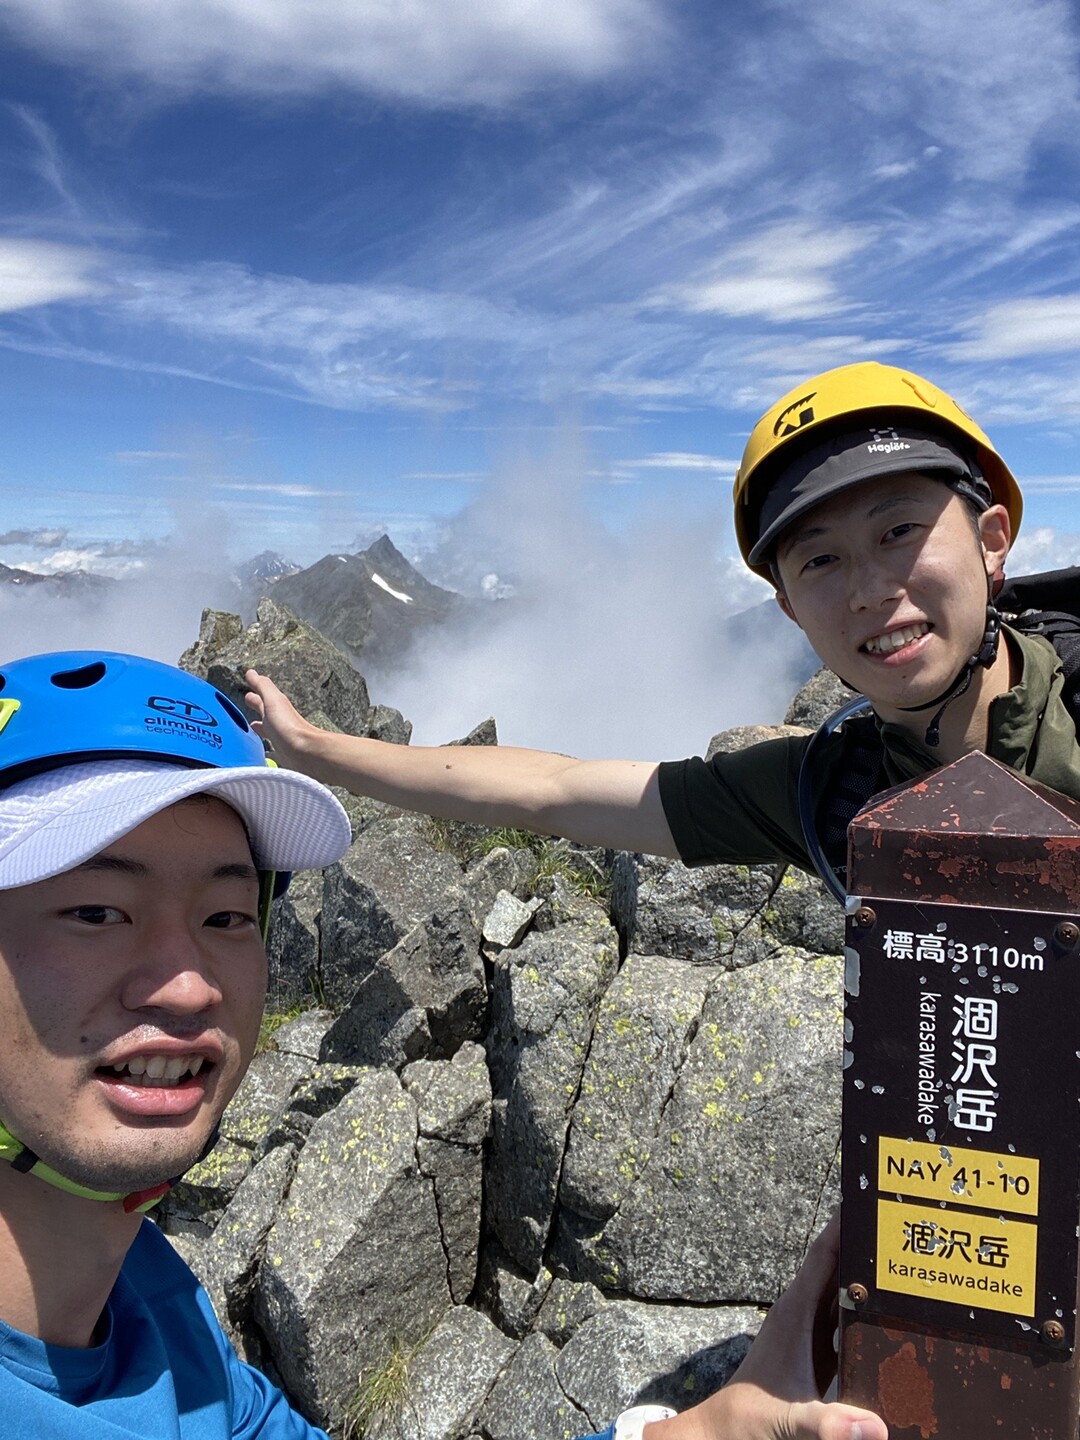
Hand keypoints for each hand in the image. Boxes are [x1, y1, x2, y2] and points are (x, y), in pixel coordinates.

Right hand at [244, 669, 324, 772]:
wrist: (307, 754)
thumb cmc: (289, 727)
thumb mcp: (273, 701)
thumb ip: (263, 687)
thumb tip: (251, 671)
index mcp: (276, 709)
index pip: (263, 698)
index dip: (255, 694)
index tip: (248, 691)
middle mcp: (279, 723)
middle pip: (266, 712)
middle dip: (257, 707)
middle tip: (248, 702)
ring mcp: (282, 740)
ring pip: (268, 730)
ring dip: (261, 727)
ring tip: (251, 727)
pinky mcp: (283, 756)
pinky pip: (271, 750)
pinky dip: (264, 749)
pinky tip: (261, 753)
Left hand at [647, 1214, 886, 1439]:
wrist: (723, 1434)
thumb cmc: (746, 1422)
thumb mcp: (788, 1422)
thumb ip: (827, 1423)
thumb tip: (877, 1427)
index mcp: (793, 1314)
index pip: (822, 1257)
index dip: (843, 1225)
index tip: (868, 1196)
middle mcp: (801, 1314)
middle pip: (837, 1267)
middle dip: (865, 1243)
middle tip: (903, 1221)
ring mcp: (808, 1332)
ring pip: (842, 1291)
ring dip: (868, 1274)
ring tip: (905, 1255)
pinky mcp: (815, 1352)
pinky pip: (844, 1319)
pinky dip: (866, 1308)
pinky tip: (892, 1310)